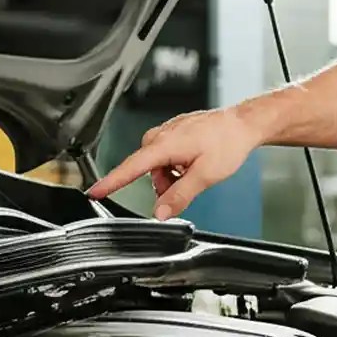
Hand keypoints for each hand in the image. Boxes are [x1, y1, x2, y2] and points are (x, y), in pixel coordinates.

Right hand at [86, 107, 263, 219]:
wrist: (243, 124)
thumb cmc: (228, 142)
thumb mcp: (205, 175)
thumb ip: (179, 196)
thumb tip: (160, 213)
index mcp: (163, 145)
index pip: (130, 168)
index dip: (110, 182)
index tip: (93, 192)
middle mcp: (160, 135)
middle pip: (147, 172)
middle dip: (164, 184)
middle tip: (190, 180)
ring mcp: (167, 132)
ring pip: (158, 166)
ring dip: (173, 174)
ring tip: (197, 168)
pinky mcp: (174, 132)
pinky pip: (166, 156)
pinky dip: (177, 164)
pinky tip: (196, 160)